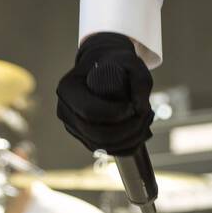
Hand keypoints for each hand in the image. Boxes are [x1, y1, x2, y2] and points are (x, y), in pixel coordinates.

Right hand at [56, 32, 153, 154]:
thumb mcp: (132, 63)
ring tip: (146, 119)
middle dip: (127, 130)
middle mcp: (65, 110)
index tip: (133, 106)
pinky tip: (140, 129)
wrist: (105, 65)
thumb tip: (140, 110)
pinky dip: (127, 145)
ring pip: (103, 146)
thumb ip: (140, 83)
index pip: (90, 112)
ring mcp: (73, 126)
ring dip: (130, 138)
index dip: (115, 114)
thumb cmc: (116, 62)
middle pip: (96, 135)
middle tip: (146, 115)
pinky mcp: (84, 137)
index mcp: (68, 89)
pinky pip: (106, 150)